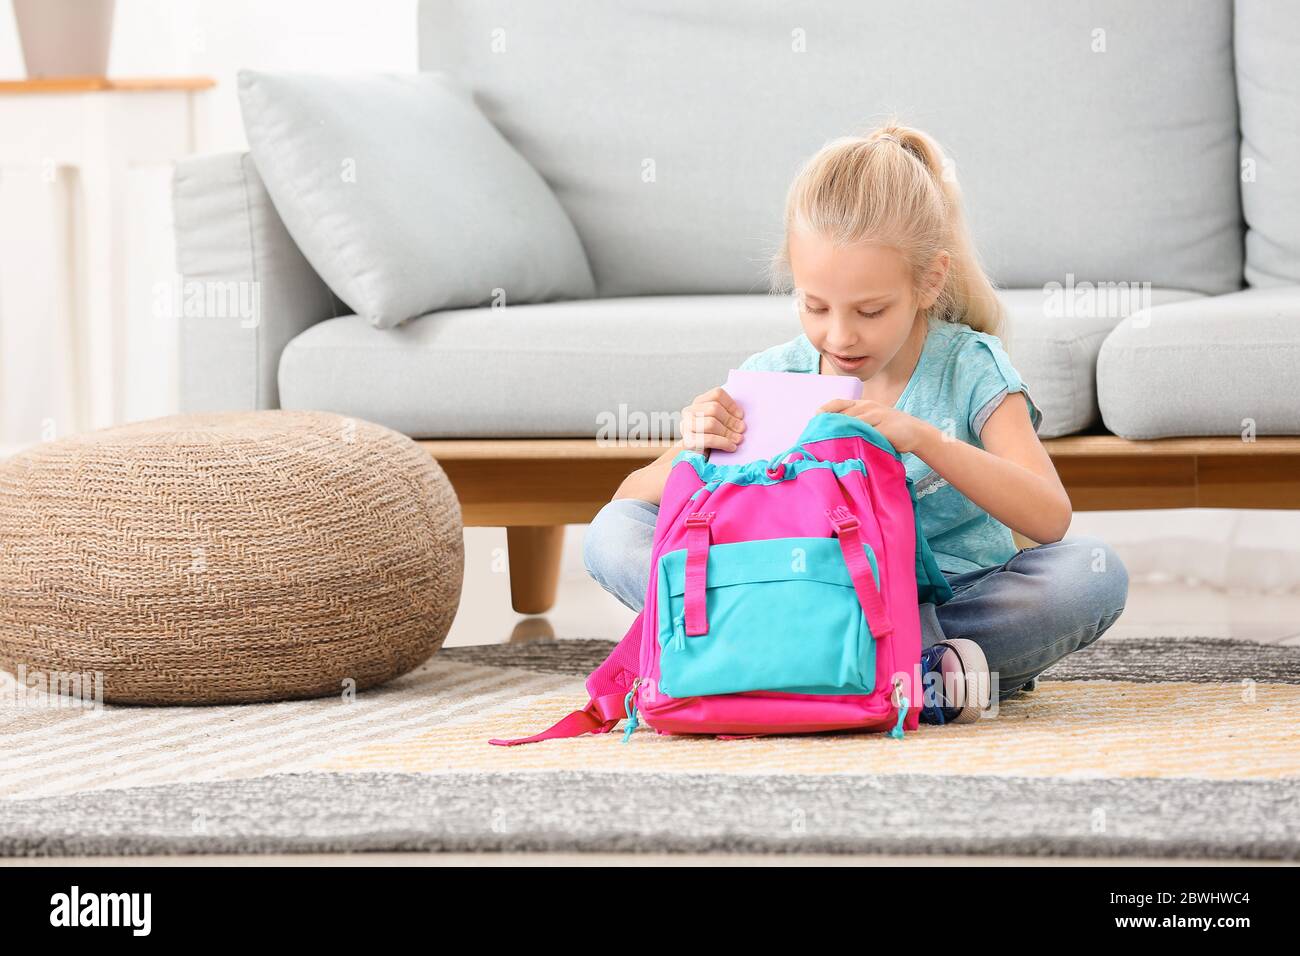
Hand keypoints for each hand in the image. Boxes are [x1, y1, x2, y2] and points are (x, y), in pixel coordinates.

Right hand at [680, 386, 745, 453]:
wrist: (695, 458)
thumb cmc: (710, 438)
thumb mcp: (719, 422)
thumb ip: (727, 414)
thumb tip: (741, 417)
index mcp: (699, 402)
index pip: (717, 394)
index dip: (731, 405)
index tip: (740, 416)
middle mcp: (689, 411)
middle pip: (714, 408)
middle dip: (731, 420)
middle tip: (741, 429)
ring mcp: (686, 426)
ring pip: (711, 423)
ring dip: (728, 432)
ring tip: (738, 439)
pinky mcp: (688, 441)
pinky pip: (709, 439)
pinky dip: (723, 443)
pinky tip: (732, 447)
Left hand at [818, 398, 935, 454]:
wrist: (916, 433)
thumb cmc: (890, 430)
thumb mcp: (871, 423)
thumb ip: (854, 425)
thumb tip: (829, 435)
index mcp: (863, 404)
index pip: (839, 403)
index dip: (825, 410)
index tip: (813, 421)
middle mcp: (869, 406)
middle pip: (843, 415)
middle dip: (829, 427)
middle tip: (816, 439)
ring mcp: (878, 415)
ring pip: (853, 424)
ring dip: (841, 435)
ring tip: (828, 446)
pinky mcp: (886, 427)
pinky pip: (868, 434)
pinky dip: (857, 441)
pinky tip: (849, 449)